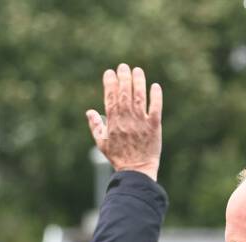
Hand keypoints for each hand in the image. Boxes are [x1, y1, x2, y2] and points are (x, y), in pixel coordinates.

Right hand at [86, 64, 161, 180]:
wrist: (136, 171)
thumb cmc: (119, 158)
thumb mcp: (102, 144)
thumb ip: (95, 126)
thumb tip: (89, 112)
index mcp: (113, 122)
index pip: (110, 96)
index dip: (110, 82)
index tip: (110, 73)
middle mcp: (126, 119)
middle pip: (125, 92)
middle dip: (124, 76)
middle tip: (124, 67)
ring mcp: (141, 122)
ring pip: (139, 96)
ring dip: (138, 81)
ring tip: (137, 70)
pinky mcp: (154, 126)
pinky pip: (156, 107)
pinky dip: (156, 96)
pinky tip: (154, 86)